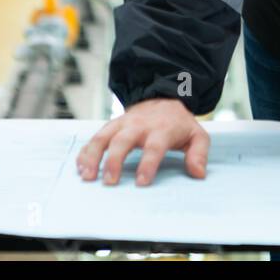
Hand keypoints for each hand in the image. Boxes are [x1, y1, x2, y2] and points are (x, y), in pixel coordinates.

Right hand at [75, 98, 209, 185]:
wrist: (163, 97)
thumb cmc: (178, 123)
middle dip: (114, 160)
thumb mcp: (197, 135)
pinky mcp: (112, 125)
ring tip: (87, 176)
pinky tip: (80, 167)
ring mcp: (122, 123)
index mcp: (162, 128)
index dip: (147, 164)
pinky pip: (95, 137)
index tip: (142, 182)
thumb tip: (198, 173)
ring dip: (93, 156)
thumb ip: (199, 153)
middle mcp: (139, 124)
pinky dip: (86, 151)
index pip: (154, 146)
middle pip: (123, 140)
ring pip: (103, 136)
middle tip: (109, 182)